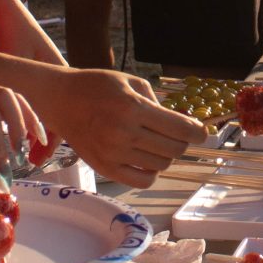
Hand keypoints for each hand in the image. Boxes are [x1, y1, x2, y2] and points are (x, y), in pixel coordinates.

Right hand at [34, 65, 205, 185]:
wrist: (61, 100)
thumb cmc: (98, 86)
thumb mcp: (131, 82)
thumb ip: (159, 103)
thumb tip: (183, 124)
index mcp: (133, 107)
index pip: (180, 128)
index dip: (198, 132)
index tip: (201, 132)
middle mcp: (124, 133)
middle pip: (175, 149)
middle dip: (182, 142)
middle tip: (175, 134)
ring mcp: (114, 153)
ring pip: (162, 164)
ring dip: (166, 155)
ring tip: (156, 142)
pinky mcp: (105, 168)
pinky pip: (143, 180)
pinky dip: (152, 172)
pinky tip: (147, 159)